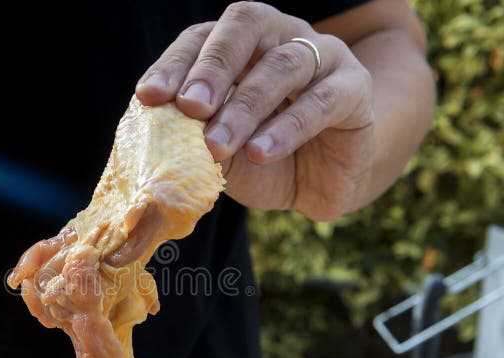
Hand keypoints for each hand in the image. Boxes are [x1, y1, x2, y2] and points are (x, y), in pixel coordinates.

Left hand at [136, 2, 374, 220]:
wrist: (318, 184)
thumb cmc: (260, 159)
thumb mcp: (220, 150)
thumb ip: (195, 136)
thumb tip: (160, 132)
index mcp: (240, 45)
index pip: (202, 37)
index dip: (174, 63)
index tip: (149, 97)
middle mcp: (280, 37)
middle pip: (246, 27)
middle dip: (212, 67)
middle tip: (189, 107)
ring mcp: (322, 56)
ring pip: (283, 64)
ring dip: (245, 106)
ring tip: (217, 146)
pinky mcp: (354, 89)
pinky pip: (322, 101)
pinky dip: (287, 129)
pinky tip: (261, 153)